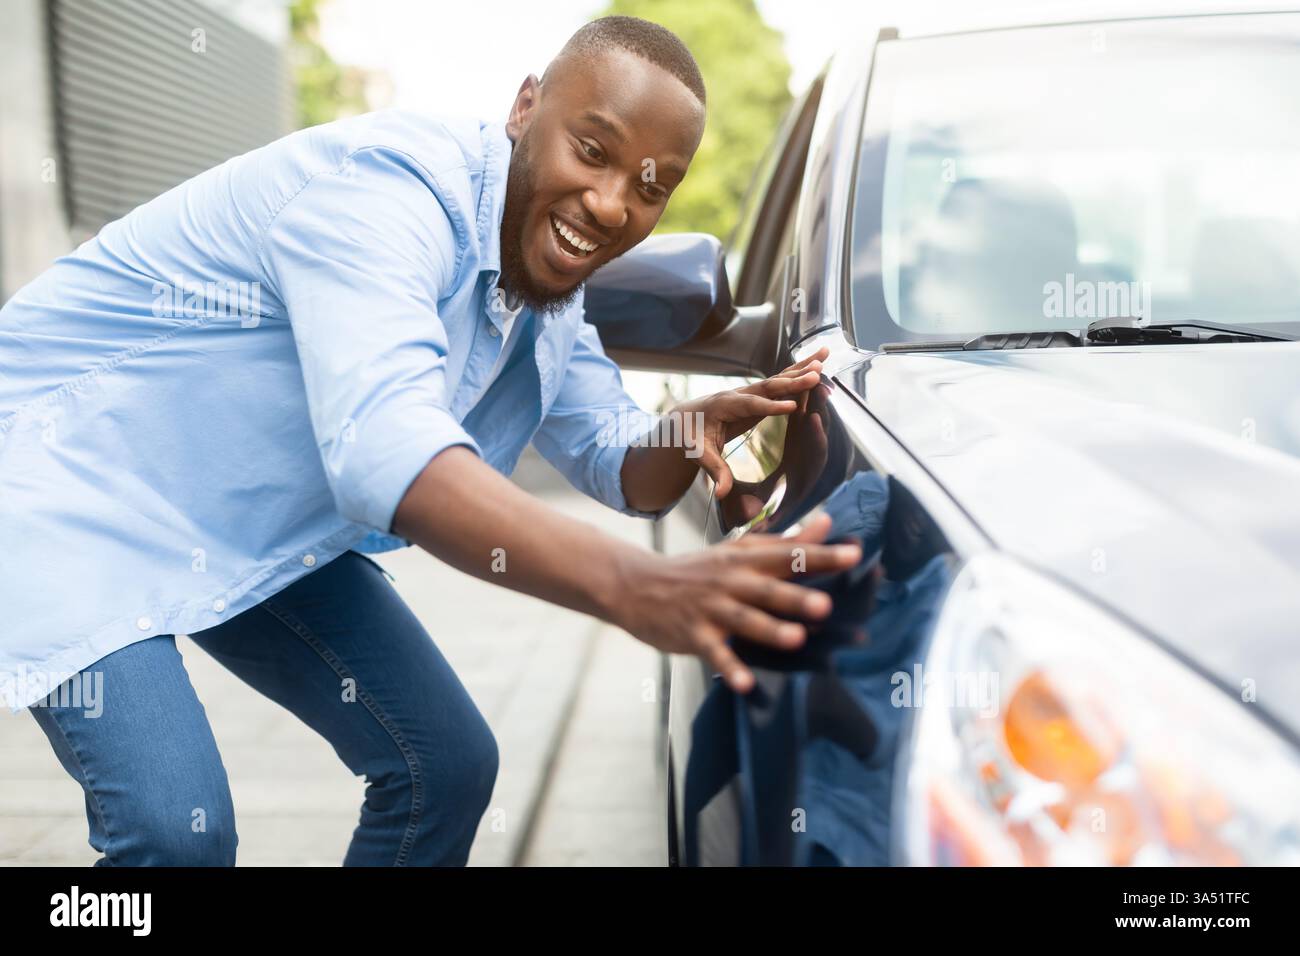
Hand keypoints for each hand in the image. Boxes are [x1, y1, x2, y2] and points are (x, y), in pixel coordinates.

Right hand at [610, 512, 859, 692]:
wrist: (636, 585)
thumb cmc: (697, 570)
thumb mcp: (738, 551)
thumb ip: (784, 543)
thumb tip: (826, 523)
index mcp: (745, 560)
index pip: (789, 555)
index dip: (821, 555)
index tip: (856, 554)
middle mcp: (730, 581)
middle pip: (768, 589)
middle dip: (796, 598)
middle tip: (827, 606)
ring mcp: (711, 609)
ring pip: (744, 621)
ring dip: (770, 630)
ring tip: (796, 640)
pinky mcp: (692, 634)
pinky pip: (713, 653)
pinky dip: (728, 668)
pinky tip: (744, 683)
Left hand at [671, 347, 829, 499]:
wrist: (686, 419)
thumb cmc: (691, 437)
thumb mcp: (699, 455)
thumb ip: (714, 472)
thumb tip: (722, 493)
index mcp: (724, 406)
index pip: (750, 406)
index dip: (771, 406)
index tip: (792, 407)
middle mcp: (738, 394)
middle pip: (768, 386)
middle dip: (793, 382)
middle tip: (816, 376)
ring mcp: (749, 391)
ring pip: (778, 378)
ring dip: (801, 368)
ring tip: (824, 358)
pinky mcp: (758, 395)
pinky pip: (781, 382)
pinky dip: (799, 372)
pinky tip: (817, 364)